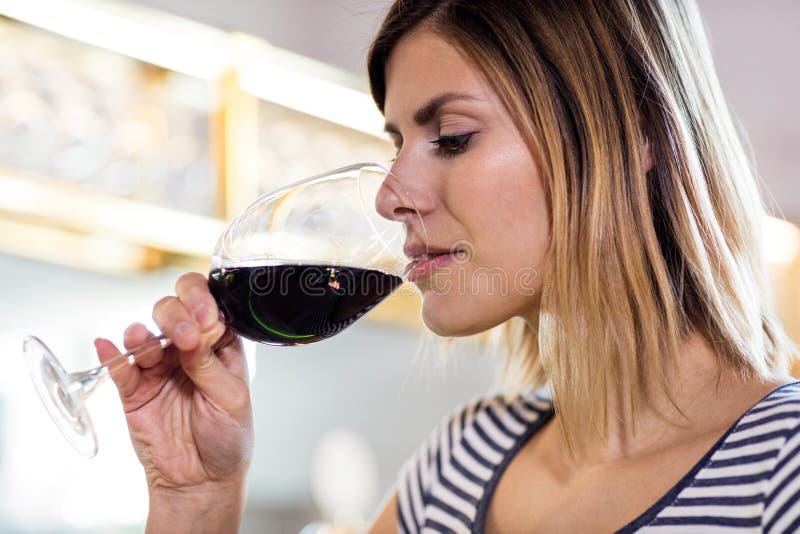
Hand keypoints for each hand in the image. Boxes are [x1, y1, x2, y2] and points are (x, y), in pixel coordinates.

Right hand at [94, 272, 253, 492]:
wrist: (202, 480)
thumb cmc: (227, 436)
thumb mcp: (230, 398)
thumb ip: (209, 364)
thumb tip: (194, 331)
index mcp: (219, 344)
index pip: (208, 307)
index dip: (202, 303)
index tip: (204, 315)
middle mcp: (187, 349)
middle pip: (173, 312)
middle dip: (175, 316)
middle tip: (183, 336)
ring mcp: (159, 367)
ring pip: (145, 335)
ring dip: (143, 333)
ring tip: (143, 338)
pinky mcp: (135, 390)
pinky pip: (120, 368)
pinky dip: (112, 355)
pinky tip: (107, 346)